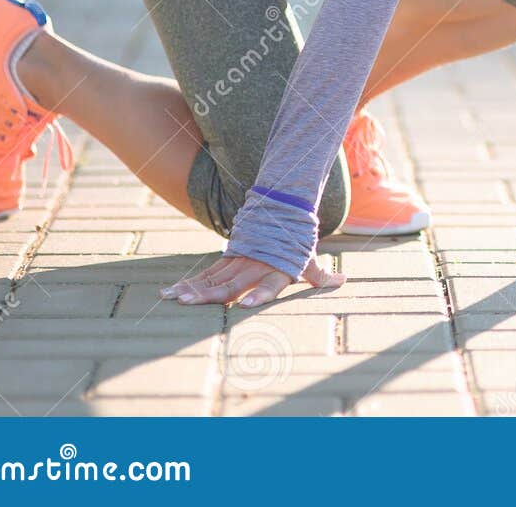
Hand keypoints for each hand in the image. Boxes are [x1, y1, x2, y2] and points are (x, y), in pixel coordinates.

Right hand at [159, 253, 344, 307]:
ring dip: (192, 290)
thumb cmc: (296, 242)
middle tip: (189, 303)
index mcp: (277, 269)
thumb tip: (344, 280)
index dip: (259, 295)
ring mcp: (238, 262)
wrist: (281, 210)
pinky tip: (171, 292)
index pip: (269, 284)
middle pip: (231, 283)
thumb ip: (322, 276)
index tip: (246, 305)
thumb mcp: (309, 258)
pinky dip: (189, 283)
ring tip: (174, 299)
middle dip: (211, 295)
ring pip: (212, 279)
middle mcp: (255, 267)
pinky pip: (205, 274)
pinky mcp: (227, 259)